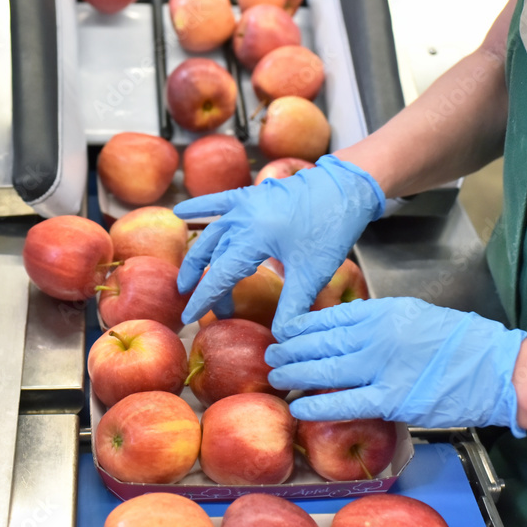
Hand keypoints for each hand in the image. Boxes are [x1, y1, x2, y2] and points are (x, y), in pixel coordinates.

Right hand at [174, 155, 384, 330]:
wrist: (346, 188)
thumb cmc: (330, 229)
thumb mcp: (312, 273)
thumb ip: (292, 306)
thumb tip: (280, 338)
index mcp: (252, 237)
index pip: (219, 275)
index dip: (203, 299)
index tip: (189, 318)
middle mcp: (241, 218)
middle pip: (212, 256)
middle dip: (202, 282)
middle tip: (197, 305)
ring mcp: (245, 203)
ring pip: (211, 233)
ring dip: (199, 256)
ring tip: (189, 278)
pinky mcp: (253, 194)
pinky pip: (219, 201)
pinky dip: (200, 207)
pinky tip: (180, 211)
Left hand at [265, 297, 526, 435]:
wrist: (496, 368)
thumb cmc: (460, 342)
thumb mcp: (414, 314)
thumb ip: (378, 321)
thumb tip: (344, 330)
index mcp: (381, 312)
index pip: (328, 318)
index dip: (300, 328)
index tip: (283, 333)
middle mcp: (376, 336)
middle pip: (319, 343)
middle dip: (289, 350)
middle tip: (272, 356)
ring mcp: (382, 368)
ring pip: (325, 371)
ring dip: (295, 375)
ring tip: (277, 378)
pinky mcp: (392, 399)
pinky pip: (345, 403)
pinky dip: (318, 406)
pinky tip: (299, 407)